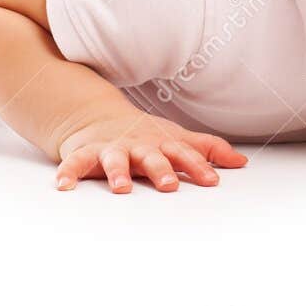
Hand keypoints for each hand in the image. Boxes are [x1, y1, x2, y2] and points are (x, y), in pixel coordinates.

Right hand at [55, 112, 247, 192]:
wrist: (98, 116)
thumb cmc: (145, 135)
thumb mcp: (177, 138)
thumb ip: (208, 149)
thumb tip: (242, 162)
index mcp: (161, 144)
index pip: (184, 154)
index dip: (198, 167)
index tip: (212, 181)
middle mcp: (137, 146)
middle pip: (151, 158)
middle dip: (160, 170)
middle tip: (169, 185)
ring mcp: (111, 149)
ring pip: (114, 161)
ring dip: (118, 173)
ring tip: (122, 188)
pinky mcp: (85, 153)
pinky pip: (75, 163)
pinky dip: (68, 172)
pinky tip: (64, 185)